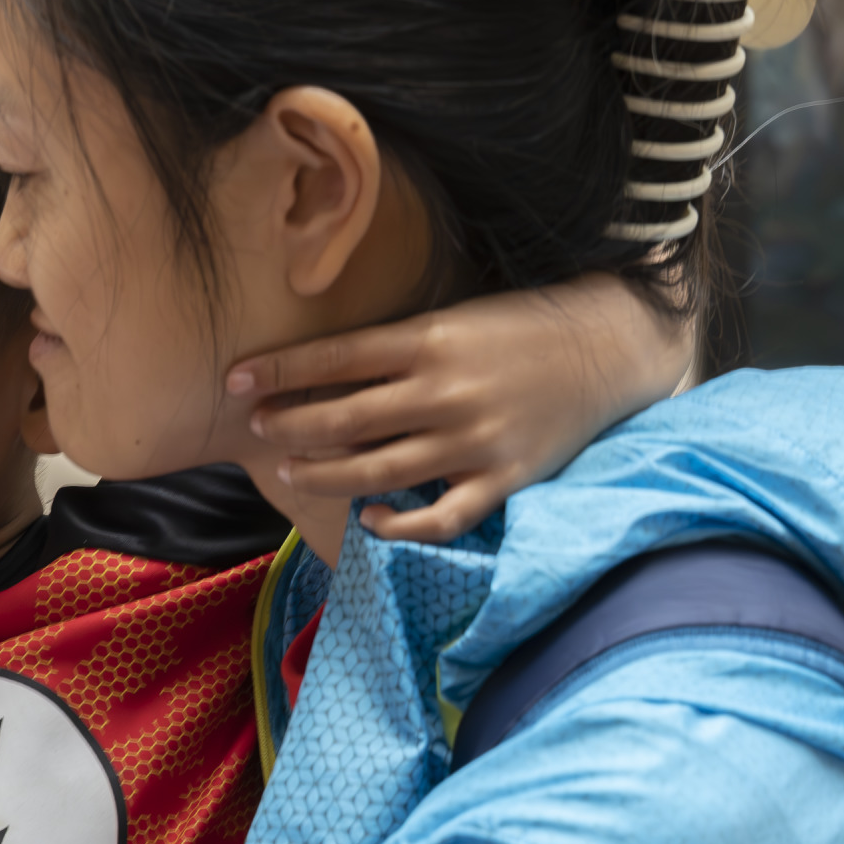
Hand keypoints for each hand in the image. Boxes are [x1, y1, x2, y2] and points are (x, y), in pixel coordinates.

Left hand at [228, 272, 691, 543]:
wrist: (610, 346)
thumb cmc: (520, 327)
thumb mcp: (454, 317)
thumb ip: (397, 348)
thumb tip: (322, 371)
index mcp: (431, 338)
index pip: (335, 356)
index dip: (278, 371)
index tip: (233, 381)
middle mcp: (447, 391)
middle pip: (345, 419)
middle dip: (288, 425)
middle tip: (255, 428)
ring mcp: (476, 439)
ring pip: (379, 471)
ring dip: (324, 475)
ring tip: (290, 471)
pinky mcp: (505, 478)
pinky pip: (442, 517)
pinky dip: (400, 525)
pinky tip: (370, 518)